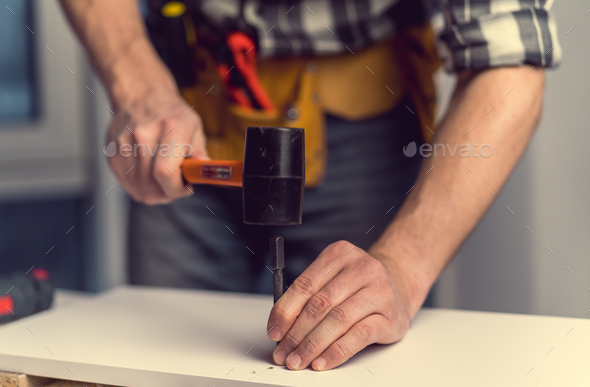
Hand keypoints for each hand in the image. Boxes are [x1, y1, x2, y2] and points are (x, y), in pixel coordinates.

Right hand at [105, 88, 208, 204]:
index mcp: (170, 128)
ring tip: (163, 177)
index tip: (186, 187)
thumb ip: (200, 152)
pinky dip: (141, 186)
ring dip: (154, 192)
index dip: (177, 189)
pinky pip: (127, 185)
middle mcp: (143, 136)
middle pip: (151, 188)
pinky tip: (149, 172)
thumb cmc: (172, 116)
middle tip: (176, 184)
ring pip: (139, 190)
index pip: (165, 173)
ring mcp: (123, 145)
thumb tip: (205, 170)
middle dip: (167, 194)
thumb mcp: (194, 127)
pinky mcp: (111, 154)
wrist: (141, 97)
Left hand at [266, 241, 411, 370]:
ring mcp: (379, 291)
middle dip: (297, 333)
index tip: (274, 331)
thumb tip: (280, 326)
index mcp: (340, 253)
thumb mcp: (333, 278)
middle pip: (320, 304)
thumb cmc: (358, 284)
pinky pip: (358, 336)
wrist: (399, 286)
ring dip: (313, 345)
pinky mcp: (389, 316)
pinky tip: (322, 361)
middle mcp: (361, 268)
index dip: (285, 311)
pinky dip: (336, 352)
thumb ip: (308, 295)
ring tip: (299, 359)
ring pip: (338, 320)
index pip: (305, 284)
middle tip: (284, 352)